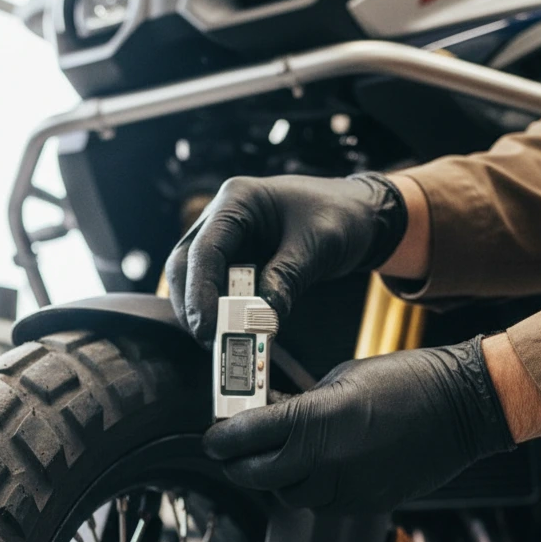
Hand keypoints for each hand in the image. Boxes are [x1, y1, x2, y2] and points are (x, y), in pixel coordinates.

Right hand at [165, 173, 407, 343]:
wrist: (356, 217)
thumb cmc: (339, 218)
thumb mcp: (318, 245)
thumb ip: (287, 278)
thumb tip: (260, 318)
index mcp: (238, 199)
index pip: (205, 248)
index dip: (200, 291)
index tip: (208, 327)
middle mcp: (222, 217)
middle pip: (185, 265)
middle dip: (192, 305)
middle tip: (209, 341)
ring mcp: (224, 240)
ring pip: (192, 280)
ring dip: (200, 312)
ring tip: (221, 342)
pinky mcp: (231, 261)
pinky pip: (212, 289)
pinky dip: (217, 312)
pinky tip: (231, 332)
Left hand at [203, 336, 514, 511]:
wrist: (464, 408)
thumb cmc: (407, 382)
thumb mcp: (339, 379)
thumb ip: (299, 403)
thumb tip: (268, 415)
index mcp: (315, 419)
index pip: (246, 437)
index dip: (221, 440)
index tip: (212, 440)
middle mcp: (326, 460)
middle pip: (257, 475)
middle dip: (239, 465)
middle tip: (232, 453)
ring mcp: (347, 487)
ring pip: (289, 496)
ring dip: (276, 480)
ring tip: (280, 458)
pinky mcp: (366, 502)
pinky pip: (322, 504)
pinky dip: (311, 489)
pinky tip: (317, 469)